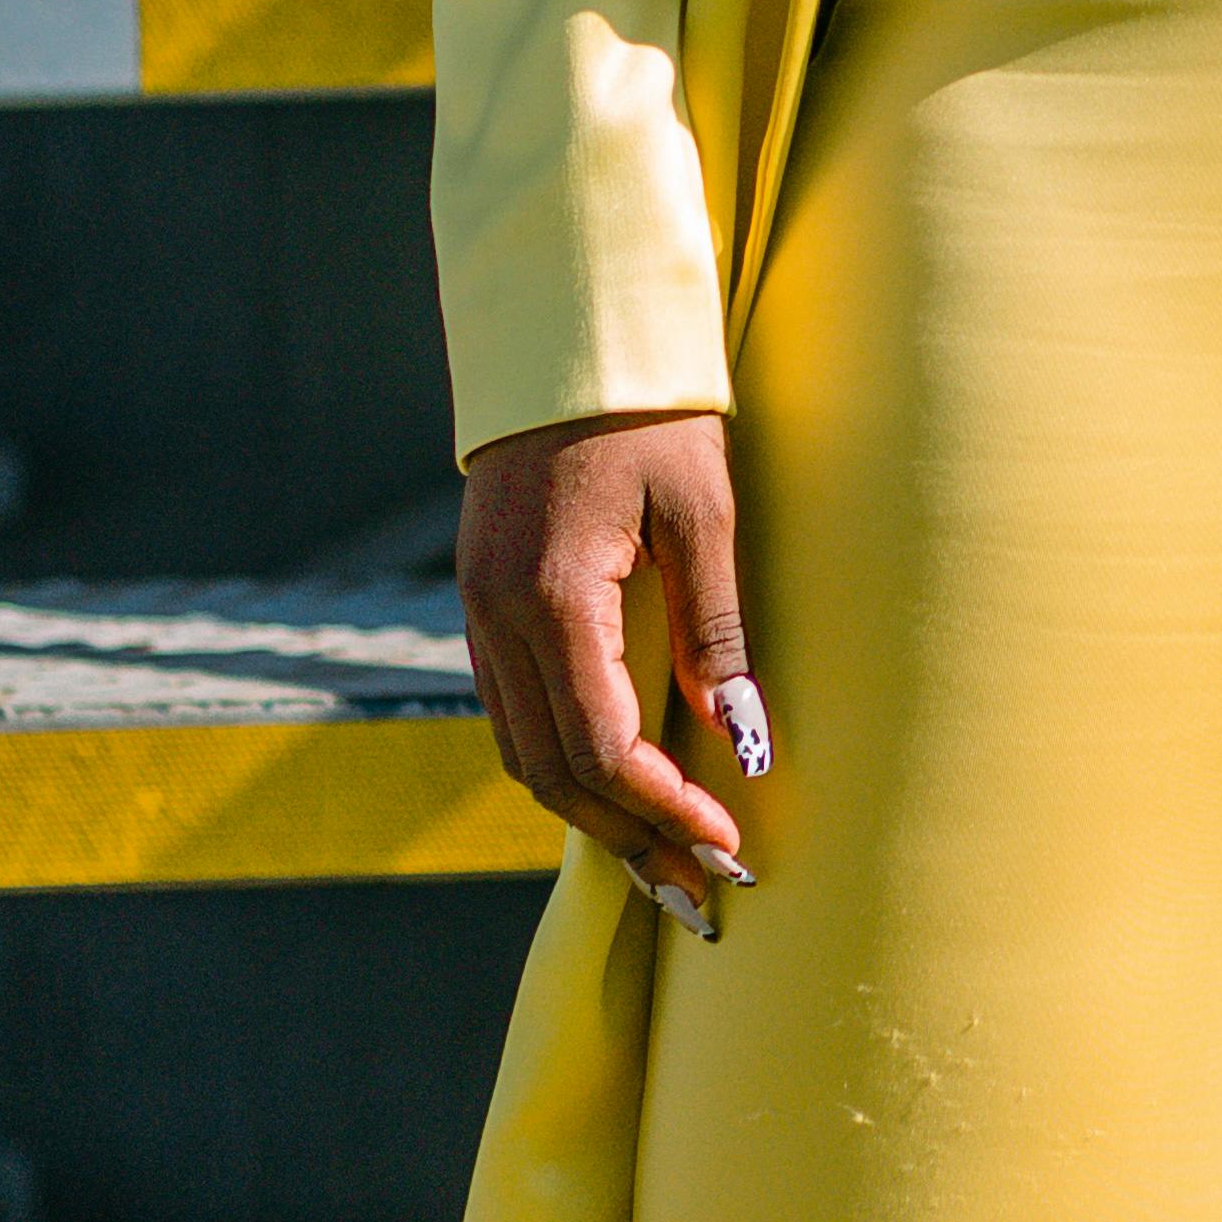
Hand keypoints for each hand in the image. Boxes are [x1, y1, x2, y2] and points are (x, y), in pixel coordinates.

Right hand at [456, 408, 769, 926]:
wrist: (564, 332)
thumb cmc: (651, 410)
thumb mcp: (702, 507)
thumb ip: (715, 627)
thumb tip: (744, 741)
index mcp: (550, 596)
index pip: (601, 747)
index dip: (665, 808)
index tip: (729, 846)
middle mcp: (496, 618)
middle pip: (553, 773)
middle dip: (631, 838)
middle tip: (704, 889)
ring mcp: (477, 612)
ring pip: (524, 752)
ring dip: (594, 814)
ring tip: (668, 859)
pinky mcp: (482, 600)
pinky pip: (514, 711)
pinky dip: (565, 761)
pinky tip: (620, 783)